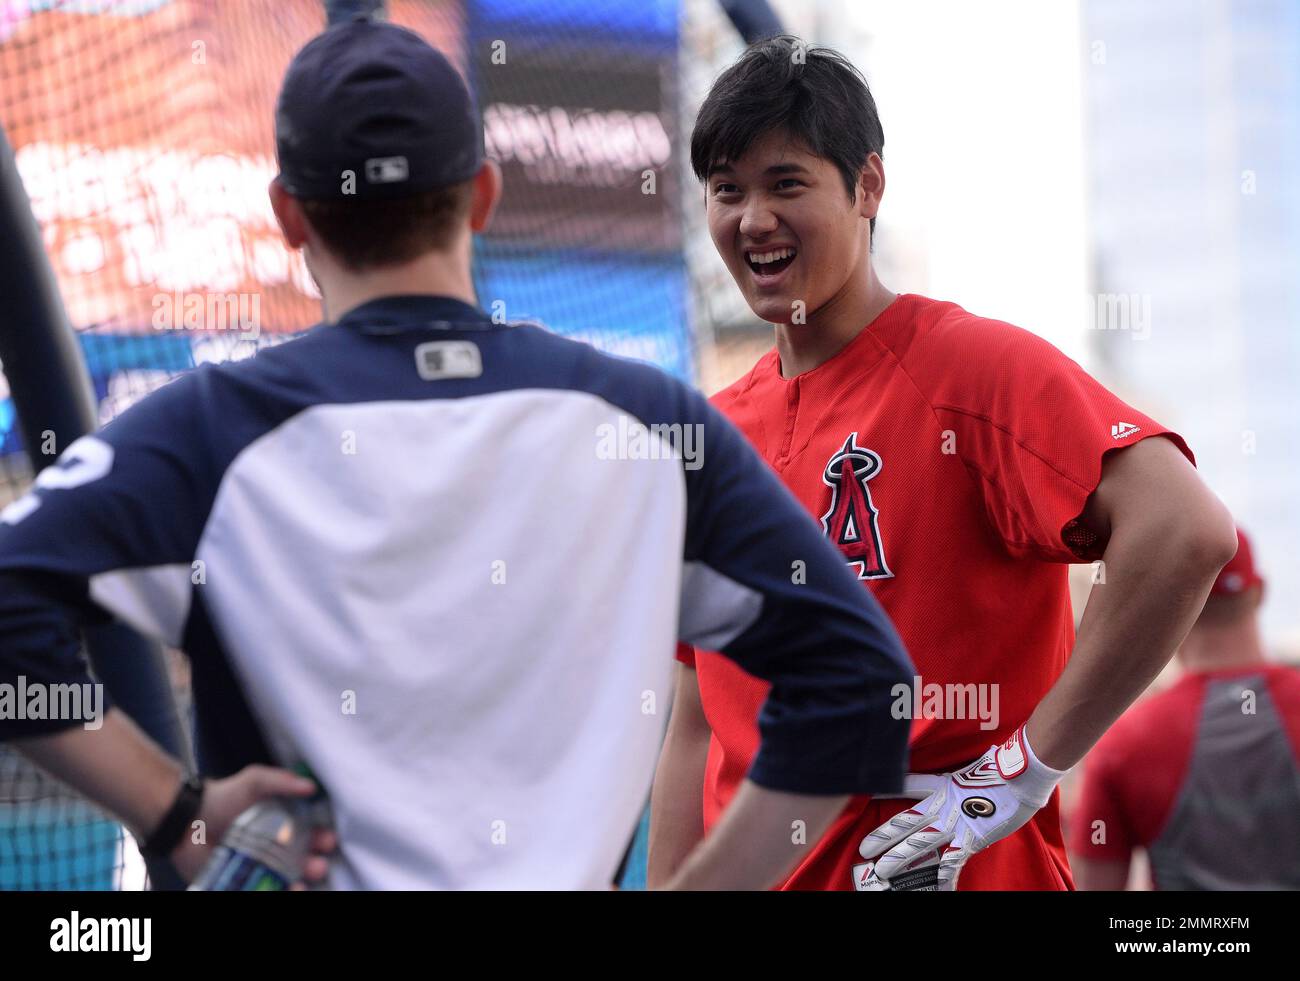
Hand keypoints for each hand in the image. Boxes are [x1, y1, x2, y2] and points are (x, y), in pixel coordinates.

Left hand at [167, 765, 335, 885]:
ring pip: (285, 883)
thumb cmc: (223, 797)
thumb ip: (281, 781)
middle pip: (303, 863)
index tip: (327, 840)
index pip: (312, 836)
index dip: (323, 839)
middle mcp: (276, 852)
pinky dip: (274, 893)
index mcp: (285, 827)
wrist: (186, 819)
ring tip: (298, 887)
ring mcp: (259, 871)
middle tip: (316, 865)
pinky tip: (280, 891)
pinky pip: (261, 891)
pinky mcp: (240, 885)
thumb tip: (311, 786)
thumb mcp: (254, 781)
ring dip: (297, 887)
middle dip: (314, 866)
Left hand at [857, 726, 1063, 890]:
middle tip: (863, 849)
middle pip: (906, 821)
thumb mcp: (980, 765)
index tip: (869, 790)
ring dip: (899, 858)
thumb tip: (985, 758)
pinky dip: (943, 878)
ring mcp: (955, 823)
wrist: (1022, 775)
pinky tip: (934, 889)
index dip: (888, 787)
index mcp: (944, 785)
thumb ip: (972, 772)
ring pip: (919, 843)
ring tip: (880, 870)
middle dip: (883, 836)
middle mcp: (943, 805)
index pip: (909, 785)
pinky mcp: (971, 839)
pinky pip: (952, 863)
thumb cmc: (1006, 767)